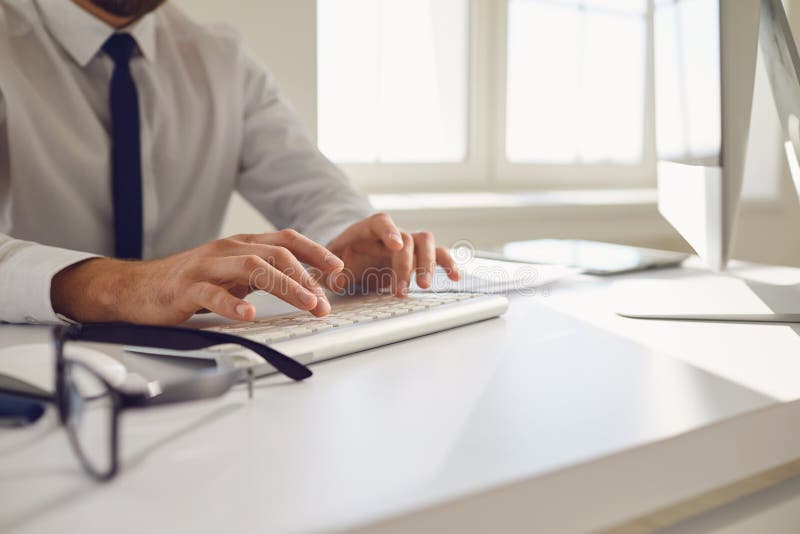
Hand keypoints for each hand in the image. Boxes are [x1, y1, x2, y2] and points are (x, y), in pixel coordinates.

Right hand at [51, 230, 343, 324]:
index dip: (314, 252)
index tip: (337, 268)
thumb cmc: (189, 282)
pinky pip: (212, 293)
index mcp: (241, 245)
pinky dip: (233, 303)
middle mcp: (227, 249)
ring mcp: (206, 267)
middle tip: (325, 302)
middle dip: (306, 277)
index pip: (286, 240)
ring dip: (284, 286)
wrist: (135, 288)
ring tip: (306, 303)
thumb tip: (304, 285)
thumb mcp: (231, 274)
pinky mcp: (186, 288)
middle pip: (275, 254)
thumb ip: (262, 274)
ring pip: (252, 267)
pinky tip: (248, 314)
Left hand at [327, 213, 458, 296]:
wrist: (350, 260)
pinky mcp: (419, 257)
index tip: (396, 245)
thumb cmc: (340, 260)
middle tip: (401, 290)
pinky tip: (455, 277)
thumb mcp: (328, 267)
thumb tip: (337, 278)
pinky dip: (448, 264)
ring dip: (428, 264)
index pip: (381, 222)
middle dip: (406, 265)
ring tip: (423, 286)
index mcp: (368, 229)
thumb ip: (329, 273)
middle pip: (408, 238)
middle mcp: (392, 234)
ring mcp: (408, 244)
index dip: (390, 231)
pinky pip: (438, 255)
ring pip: (427, 243)